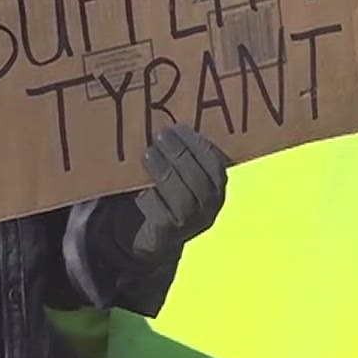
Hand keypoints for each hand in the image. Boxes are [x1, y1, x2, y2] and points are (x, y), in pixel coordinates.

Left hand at [100, 125, 228, 266]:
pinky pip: (162, 215)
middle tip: (160, 136)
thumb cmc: (163, 193)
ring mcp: (192, 225)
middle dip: (181, 155)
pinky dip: (151, 199)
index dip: (198, 145)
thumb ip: (179, 154)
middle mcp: (210, 208)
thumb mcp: (176, 173)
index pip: (215, 165)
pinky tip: (140, 187)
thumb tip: (167, 121)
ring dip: (165, 172)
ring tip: (148, 154)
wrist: (147, 235)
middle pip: (200, 180)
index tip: (179, 126)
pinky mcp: (169, 236)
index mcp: (217, 189)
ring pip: (184, 198)